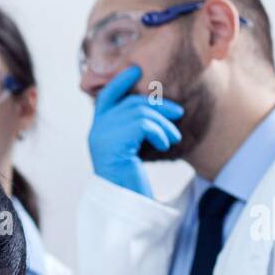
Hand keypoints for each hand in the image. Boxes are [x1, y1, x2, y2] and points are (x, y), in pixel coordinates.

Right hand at [87, 65, 184, 197]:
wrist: (124, 205)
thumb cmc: (130, 182)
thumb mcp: (130, 150)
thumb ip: (132, 129)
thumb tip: (152, 107)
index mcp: (98, 131)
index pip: (106, 97)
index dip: (120, 81)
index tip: (137, 69)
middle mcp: (96, 131)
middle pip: (131, 103)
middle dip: (159, 106)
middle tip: (178, 114)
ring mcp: (103, 137)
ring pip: (140, 112)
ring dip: (163, 123)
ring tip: (174, 138)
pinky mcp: (114, 144)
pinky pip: (143, 125)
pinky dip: (159, 133)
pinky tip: (165, 145)